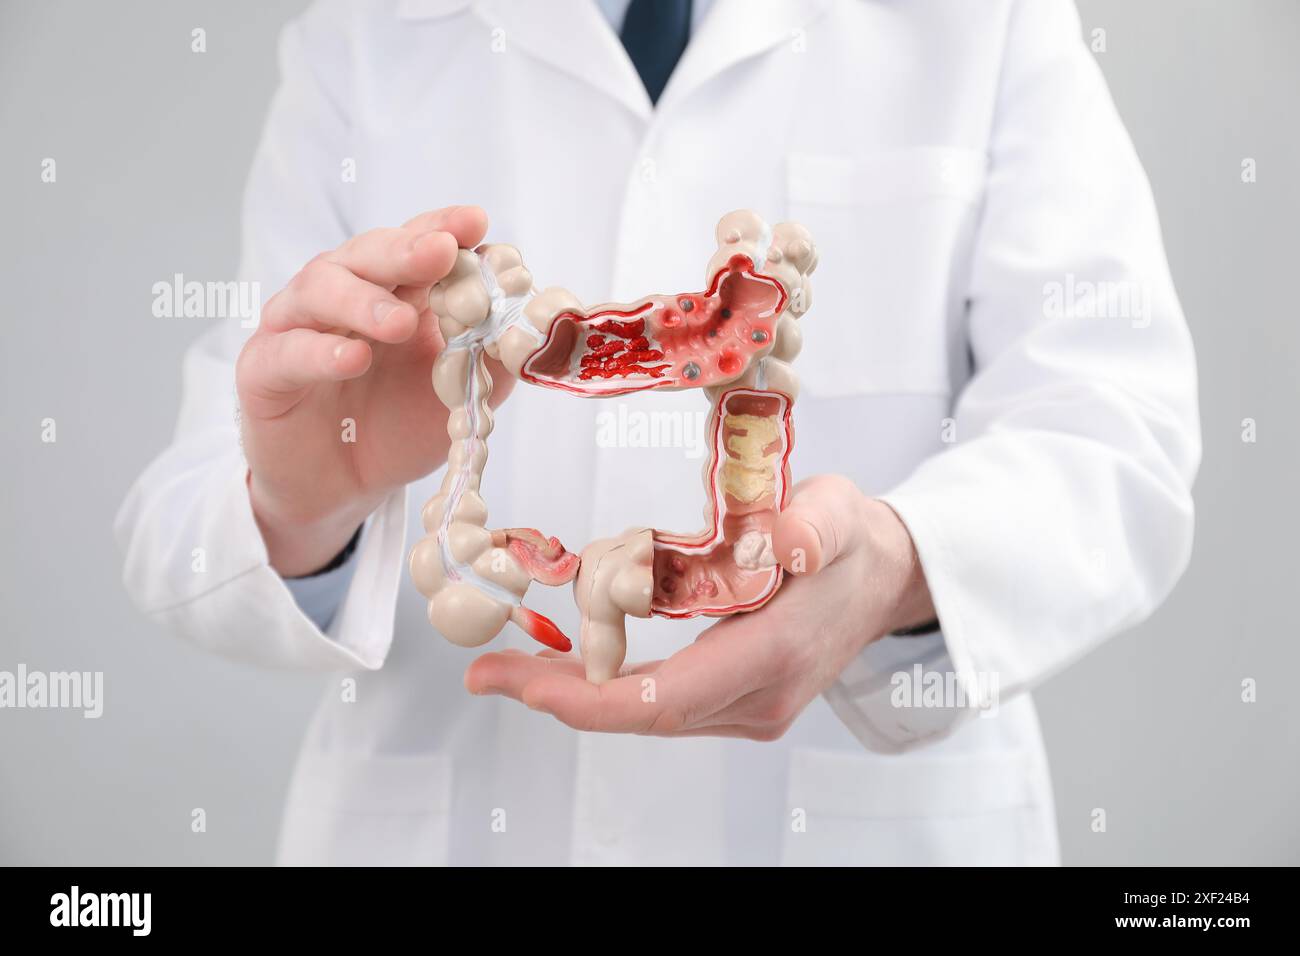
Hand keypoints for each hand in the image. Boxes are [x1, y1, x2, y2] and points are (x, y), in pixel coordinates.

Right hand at [237, 206, 513, 574]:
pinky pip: (289, 351)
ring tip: (400, 323)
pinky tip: (352, 358)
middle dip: (405, 250)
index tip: (475, 222)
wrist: (341, 487)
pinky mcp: (263, 369)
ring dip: (364, 301)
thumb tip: (527, 324)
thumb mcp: (460, 394)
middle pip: (367, 254)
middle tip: (439, 252)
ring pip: (321, 289)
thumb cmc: (398, 426)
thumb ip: (490, 358)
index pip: (417, 244)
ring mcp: (297, 326)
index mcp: (394, 289)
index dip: (442, 228)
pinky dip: (321, 352)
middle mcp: (342, 293)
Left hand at [465, 475, 935, 739]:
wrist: (882, 579)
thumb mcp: (839, 514)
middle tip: (487, 674)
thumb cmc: (850, 541)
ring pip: (648, 716)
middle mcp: (759, 698)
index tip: (523, 685)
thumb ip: (816, 525)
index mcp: (776, 653)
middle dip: (560, 697)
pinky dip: (608, 689)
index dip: (590, 700)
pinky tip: (567, 668)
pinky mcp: (739, 703)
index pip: (670, 697)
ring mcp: (750, 708)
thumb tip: (789, 541)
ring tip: (510, 669)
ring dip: (576, 696)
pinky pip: (663, 704)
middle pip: (643, 715)